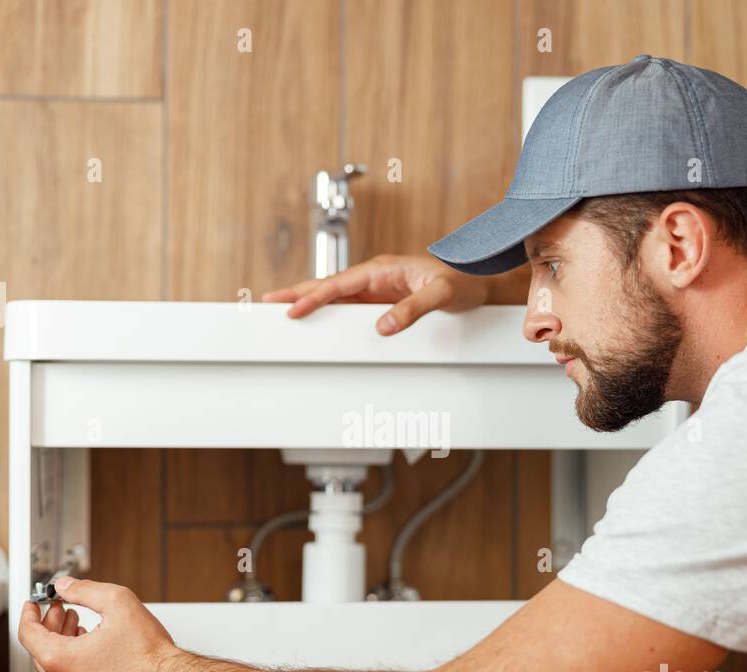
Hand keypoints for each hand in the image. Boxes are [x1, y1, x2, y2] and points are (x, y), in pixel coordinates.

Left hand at [17, 577, 187, 671]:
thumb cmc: (149, 656)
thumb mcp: (117, 604)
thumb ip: (84, 590)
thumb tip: (67, 586)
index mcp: (59, 659)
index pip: (27, 633)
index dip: (29, 613)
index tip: (33, 605)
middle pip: (41, 649)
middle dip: (50, 625)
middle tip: (62, 610)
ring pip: (57, 667)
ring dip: (64, 642)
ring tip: (79, 626)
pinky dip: (75, 662)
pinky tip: (93, 648)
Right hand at [262, 253, 489, 334]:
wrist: (479, 281)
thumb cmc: (462, 282)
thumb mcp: (441, 296)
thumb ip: (413, 310)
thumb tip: (384, 327)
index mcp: (383, 269)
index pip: (340, 284)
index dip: (315, 297)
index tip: (294, 310)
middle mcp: (375, 277)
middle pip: (328, 285)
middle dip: (298, 293)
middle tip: (267, 302)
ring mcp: (376, 290)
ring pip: (335, 295)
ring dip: (308, 301)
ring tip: (281, 309)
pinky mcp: (381, 301)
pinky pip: (348, 306)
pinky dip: (327, 310)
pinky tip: (315, 318)